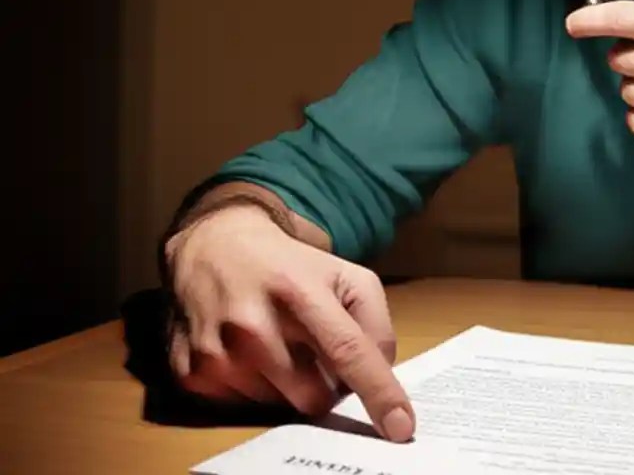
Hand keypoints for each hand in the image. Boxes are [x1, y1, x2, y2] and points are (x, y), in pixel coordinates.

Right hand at [163, 205, 414, 441]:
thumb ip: (375, 322)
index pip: (347, 351)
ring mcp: (218, 352)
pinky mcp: (193, 374)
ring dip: (290, 386)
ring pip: (281, 406)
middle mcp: (254, 324)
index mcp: (300, 291)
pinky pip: (245, 408)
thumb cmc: (290, 267)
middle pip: (315, 396)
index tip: (400, 427)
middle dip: (328, 387)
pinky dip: (258, 389)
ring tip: (278, 344)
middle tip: (317, 355)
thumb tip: (380, 373)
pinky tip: (249, 353)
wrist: (213, 247)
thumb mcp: (346, 275)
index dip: (378, 392)